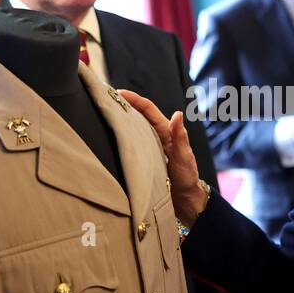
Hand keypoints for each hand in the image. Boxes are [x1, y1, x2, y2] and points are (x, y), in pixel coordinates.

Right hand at [119, 89, 208, 221]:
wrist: (185, 200)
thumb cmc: (188, 178)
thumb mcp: (184, 157)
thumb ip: (180, 137)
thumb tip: (177, 114)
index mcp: (167, 133)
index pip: (149, 111)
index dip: (135, 100)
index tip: (119, 93)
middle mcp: (157, 137)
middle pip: (139, 116)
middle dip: (124, 105)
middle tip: (106, 99)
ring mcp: (150, 147)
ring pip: (134, 129)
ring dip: (122, 120)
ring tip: (105, 113)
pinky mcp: (145, 158)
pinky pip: (132, 144)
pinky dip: (122, 137)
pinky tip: (110, 137)